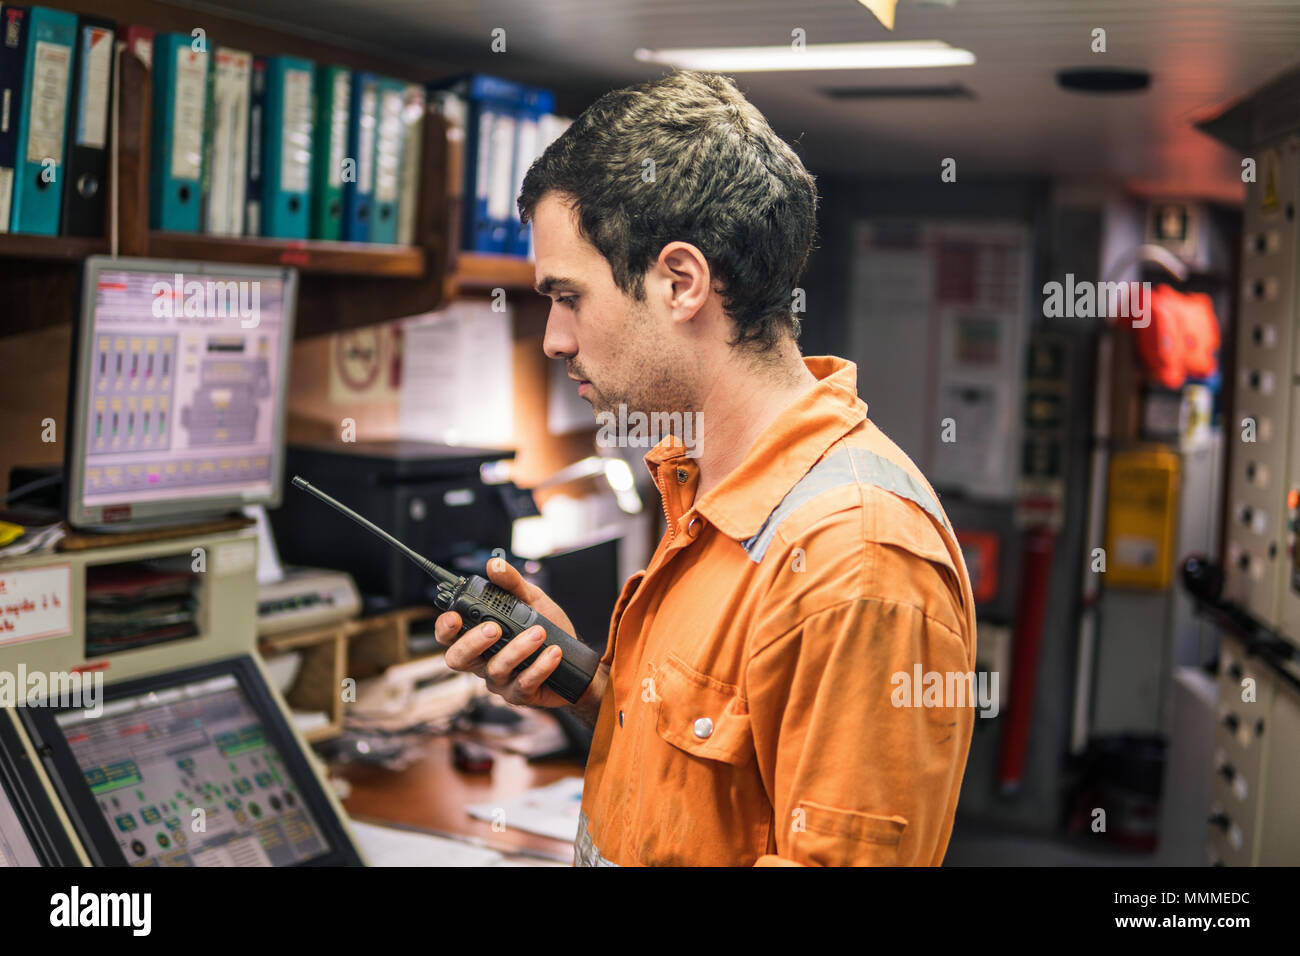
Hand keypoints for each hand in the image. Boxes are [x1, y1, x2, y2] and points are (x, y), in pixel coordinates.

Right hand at [435, 557, 579, 708]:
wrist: (578, 661)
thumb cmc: (549, 630)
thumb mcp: (532, 600)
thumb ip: (512, 583)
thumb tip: (494, 565)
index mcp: (478, 637)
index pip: (449, 636)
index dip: (445, 628)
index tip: (455, 617)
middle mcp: (483, 661)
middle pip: (458, 659)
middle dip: (473, 642)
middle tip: (494, 628)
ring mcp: (500, 680)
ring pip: (496, 669)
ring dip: (518, 649)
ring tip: (539, 633)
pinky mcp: (520, 694)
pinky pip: (523, 684)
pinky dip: (539, 666)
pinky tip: (553, 653)